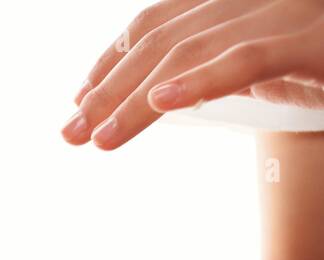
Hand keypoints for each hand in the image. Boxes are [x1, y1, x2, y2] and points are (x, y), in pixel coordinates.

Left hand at [64, 0, 323, 150]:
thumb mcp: (287, 66)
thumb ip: (235, 69)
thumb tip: (170, 94)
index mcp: (250, 0)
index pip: (161, 21)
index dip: (112, 58)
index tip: (80, 99)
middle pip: (162, 39)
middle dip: (108, 87)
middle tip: (70, 133)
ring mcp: (292, 11)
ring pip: (190, 50)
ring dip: (132, 97)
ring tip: (97, 136)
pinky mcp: (317, 39)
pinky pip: (249, 57)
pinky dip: (201, 80)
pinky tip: (160, 104)